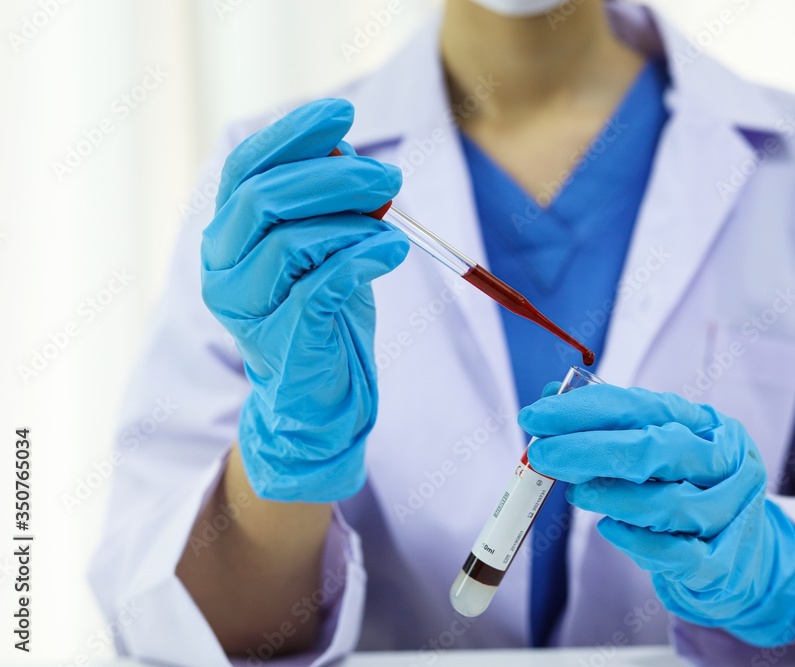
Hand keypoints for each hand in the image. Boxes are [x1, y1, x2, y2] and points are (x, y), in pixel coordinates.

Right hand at [201, 98, 407, 501]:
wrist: (320, 394)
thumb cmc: (323, 311)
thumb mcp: (323, 244)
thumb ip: (324, 201)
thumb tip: (345, 149)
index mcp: (227, 233)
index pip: (246, 167)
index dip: (293, 134)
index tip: (344, 114)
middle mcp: (221, 266)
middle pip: (265, 198)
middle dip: (335, 177)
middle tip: (388, 178)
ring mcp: (245, 307)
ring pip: (290, 242)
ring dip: (353, 223)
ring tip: (394, 226)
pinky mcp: (281, 339)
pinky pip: (319, 287)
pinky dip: (363, 259)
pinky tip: (393, 250)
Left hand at [521, 384, 794, 646]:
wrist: (742, 554)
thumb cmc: (686, 488)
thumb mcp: (658, 448)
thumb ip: (610, 425)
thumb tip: (551, 397)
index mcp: (704, 423)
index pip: (640, 407)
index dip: (584, 410)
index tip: (536, 415)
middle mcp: (724, 461)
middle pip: (654, 450)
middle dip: (588, 450)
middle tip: (542, 455)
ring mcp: (730, 511)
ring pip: (665, 503)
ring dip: (610, 497)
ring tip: (576, 494)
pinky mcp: (723, 561)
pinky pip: (675, 553)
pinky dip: (635, 542)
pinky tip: (609, 529)